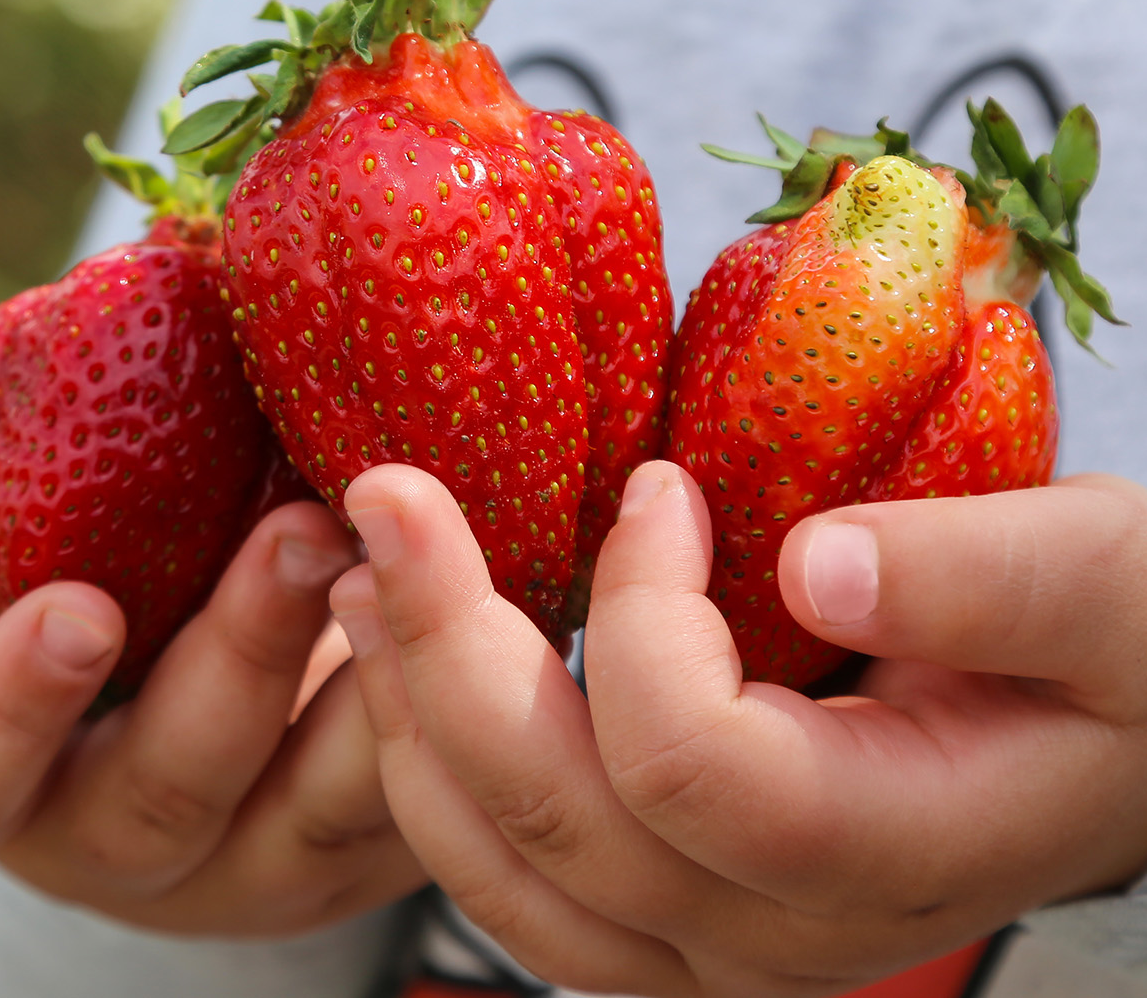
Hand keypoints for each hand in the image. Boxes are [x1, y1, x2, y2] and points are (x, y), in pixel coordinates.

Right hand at [0, 380, 423, 935]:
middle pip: (162, 791)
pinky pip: (413, 809)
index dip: (6, 706)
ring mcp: (252, 862)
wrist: (220, 652)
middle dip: (234, 658)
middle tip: (303, 528)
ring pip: (309, 815)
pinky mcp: (364, 852)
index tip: (82, 605)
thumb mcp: (2, 522)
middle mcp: (118, 838)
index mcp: (0, 764)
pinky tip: (473, 599)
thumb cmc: (90, 568)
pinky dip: (442, 706)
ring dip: (362, 688)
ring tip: (406, 559)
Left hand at [330, 460, 1146, 995]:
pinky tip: (403, 673)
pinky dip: (438, 778)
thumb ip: (985, 579)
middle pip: (560, 817)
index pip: (698, 768)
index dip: (641, 615)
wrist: (1118, 731)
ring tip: (356, 579)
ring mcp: (712, 943)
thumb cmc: (1127, 649)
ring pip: (507, 871)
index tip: (656, 483)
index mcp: (892, 844)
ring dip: (410, 715)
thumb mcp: (1108, 586)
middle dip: (444, 639)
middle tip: (380, 495)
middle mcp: (782, 932)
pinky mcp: (669, 913)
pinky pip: (517, 882)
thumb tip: (821, 557)